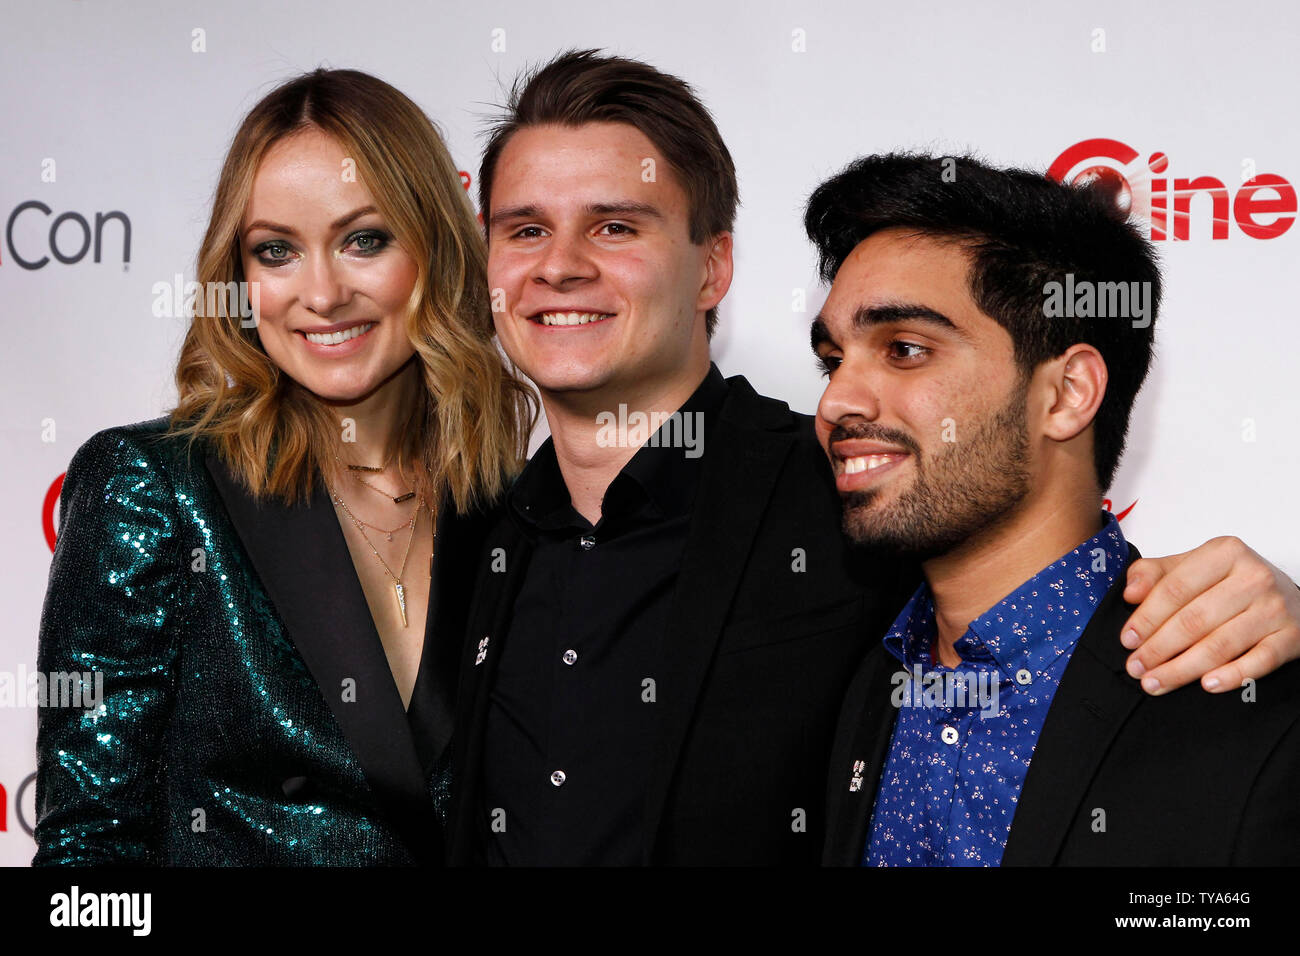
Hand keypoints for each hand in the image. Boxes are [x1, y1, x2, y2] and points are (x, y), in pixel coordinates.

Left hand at [1120, 536, 1299, 693]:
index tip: (1127, 640)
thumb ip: (1155, 574)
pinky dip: (1231, 676)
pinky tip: (1205, 685)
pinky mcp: (1292, 637)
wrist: (1293, 598)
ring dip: (1183, 669)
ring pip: (1221, 644)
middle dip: (1159, 648)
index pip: (1175, 589)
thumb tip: (1130, 593)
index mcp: (1225, 552)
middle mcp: (1253, 577)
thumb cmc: (1234, 582)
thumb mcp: (1194, 566)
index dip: (1146, 617)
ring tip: (1156, 682)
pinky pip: (1259, 662)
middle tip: (1136, 668)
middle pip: (1194, 620)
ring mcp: (1275, 608)